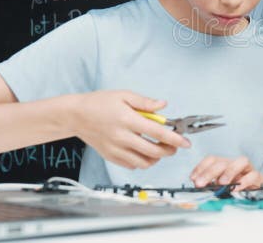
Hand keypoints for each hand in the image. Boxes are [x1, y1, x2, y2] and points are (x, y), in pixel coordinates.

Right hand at [68, 90, 190, 169]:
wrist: (76, 115)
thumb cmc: (100, 103)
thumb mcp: (124, 95)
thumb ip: (145, 102)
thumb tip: (164, 106)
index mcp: (127, 120)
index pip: (158, 133)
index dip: (175, 139)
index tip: (186, 142)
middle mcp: (122, 137)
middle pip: (154, 152)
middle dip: (169, 151)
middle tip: (174, 146)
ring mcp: (115, 150)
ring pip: (144, 162)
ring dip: (156, 158)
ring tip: (159, 148)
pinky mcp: (110, 157)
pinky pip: (132, 165)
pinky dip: (142, 161)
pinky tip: (143, 151)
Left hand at [191, 156, 262, 191]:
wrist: (258, 197)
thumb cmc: (237, 193)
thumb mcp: (220, 190)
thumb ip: (210, 187)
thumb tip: (197, 186)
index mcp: (226, 166)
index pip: (212, 159)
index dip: (201, 167)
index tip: (193, 178)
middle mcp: (236, 165)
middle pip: (224, 161)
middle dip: (210, 171)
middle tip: (201, 183)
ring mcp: (249, 171)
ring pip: (242, 161)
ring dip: (230, 171)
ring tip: (221, 183)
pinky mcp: (259, 179)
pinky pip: (254, 175)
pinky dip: (244, 181)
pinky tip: (236, 189)